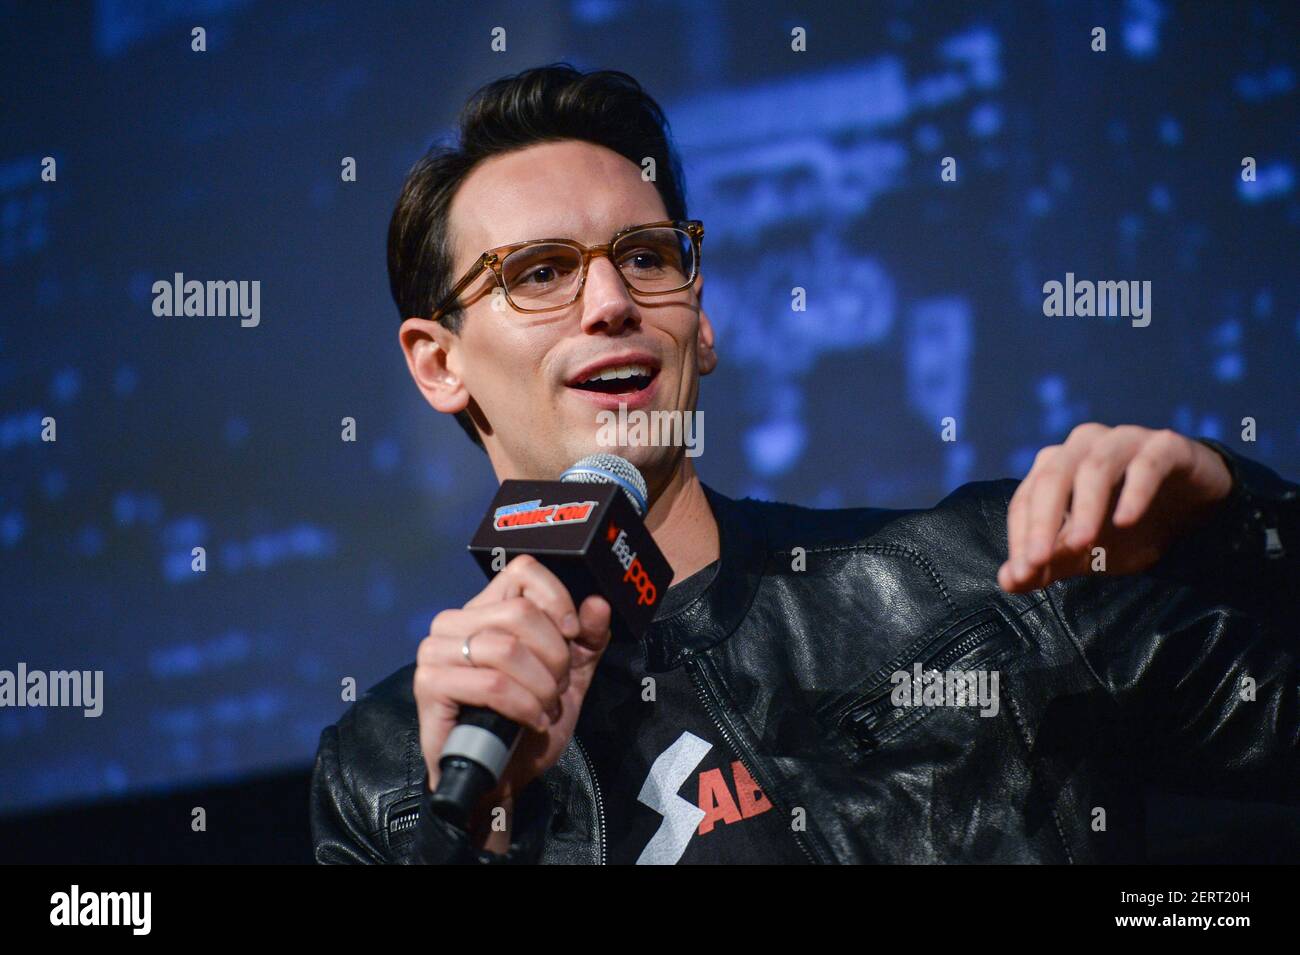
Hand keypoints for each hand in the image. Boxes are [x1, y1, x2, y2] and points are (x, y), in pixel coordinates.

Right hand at [413, 554, 612, 839]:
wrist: (501, 776)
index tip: (572, 635)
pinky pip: (491, 684)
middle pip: (520, 612)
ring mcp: (436, 651)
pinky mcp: (430, 684)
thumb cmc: (529, 721)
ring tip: (545, 707)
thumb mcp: (571, 676)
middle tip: (557, 687)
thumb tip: (598, 603)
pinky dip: (523, 705)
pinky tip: (532, 721)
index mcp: (487, 609)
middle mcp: (455, 622)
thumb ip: (588, 638)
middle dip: (554, 657)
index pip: (522, 571)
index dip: (557, 600)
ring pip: (505, 648)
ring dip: (540, 685)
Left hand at [998, 424, 1233, 592]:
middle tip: (1039, 561)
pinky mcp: (1166, 445)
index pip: (1025, 500)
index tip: (1022, 575)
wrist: (1193, 512)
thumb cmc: (1126, 528)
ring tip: (1081, 544)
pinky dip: (1135, 491)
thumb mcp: (1085, 553)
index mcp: (1054, 466)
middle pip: (1052, 478)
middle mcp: (1083, 446)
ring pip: (1095, 467)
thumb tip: (1008, 581)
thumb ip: (1048, 563)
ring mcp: (1124, 440)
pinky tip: (1127, 520)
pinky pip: (1147, 464)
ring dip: (1084, 507)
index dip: (1020, 537)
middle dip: (1042, 522)